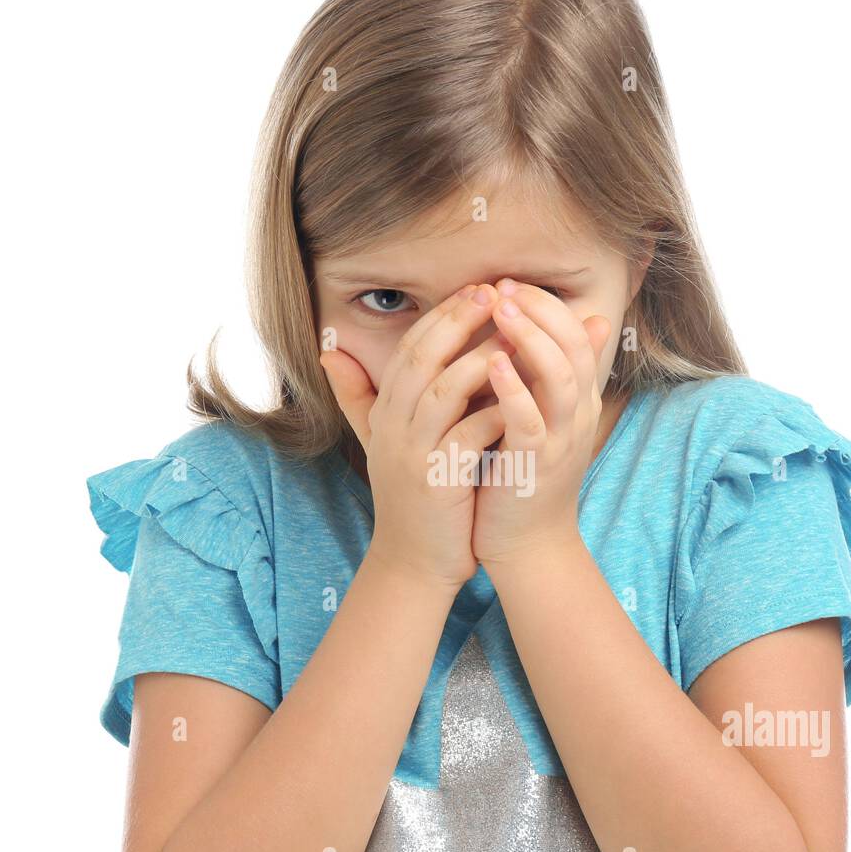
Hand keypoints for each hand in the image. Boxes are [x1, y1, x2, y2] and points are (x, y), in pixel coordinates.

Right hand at [319, 282, 516, 590]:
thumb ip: (359, 396)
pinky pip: (467, 436)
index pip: (410, 348)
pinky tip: (519, 396)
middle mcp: (392, 429)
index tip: (478, 288)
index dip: (443, 315)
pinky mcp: (437, 482)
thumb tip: (330, 351)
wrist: (414, 563)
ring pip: (442, 391)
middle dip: (457, 320)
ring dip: (478, 358)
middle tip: (494, 292)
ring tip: (514, 335)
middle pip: (421, 358)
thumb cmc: (412, 498)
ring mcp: (412, 455)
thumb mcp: (380, 442)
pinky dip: (493, 412)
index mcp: (385, 413)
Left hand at [471, 278, 612, 570]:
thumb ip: (547, 372)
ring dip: (531, 339)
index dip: (545, 305)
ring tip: (501, 309)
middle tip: (504, 285)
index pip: (575, 334)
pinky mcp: (538, 465)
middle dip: (540, 310)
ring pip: (561, 378)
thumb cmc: (520, 474)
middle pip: (574, 346)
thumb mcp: (540, 416)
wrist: (522, 543)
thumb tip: (580, 324)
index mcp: (577, 399)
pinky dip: (515, 390)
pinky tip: (493, 365)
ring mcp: (561, 440)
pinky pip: (532, 421)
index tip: (508, 282)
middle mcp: (577, 414)